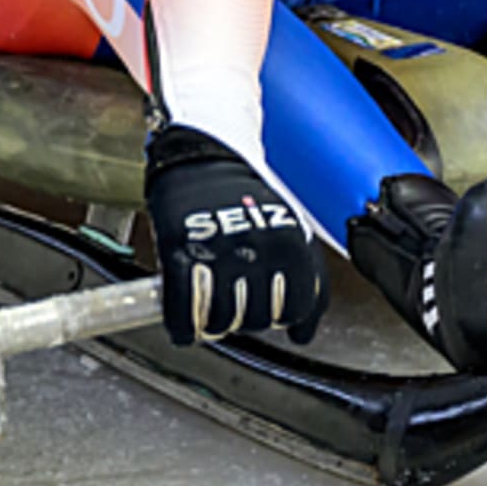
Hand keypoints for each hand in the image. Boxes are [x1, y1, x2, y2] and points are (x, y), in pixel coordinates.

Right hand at [144, 123, 328, 345]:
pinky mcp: (181, 253)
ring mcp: (219, 253)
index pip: (297, 308)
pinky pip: (183, 310)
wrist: (205, 154)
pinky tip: (184, 326)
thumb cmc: (248, 194)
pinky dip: (182, 327)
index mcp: (292, 244)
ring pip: (222, 321)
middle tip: (235, 307)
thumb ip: (306, 276)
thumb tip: (304, 331)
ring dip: (214, 325)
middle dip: (245, 320)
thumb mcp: (293, 228)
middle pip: (257, 319)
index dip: (283, 318)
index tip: (275, 317)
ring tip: (210, 311)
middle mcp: (259, 251)